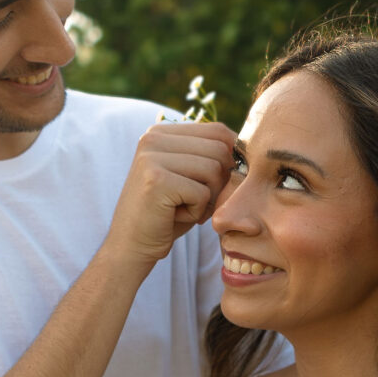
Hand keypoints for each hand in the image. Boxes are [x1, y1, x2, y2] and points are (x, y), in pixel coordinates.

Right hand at [105, 119, 235, 268]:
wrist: (131, 245)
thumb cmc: (168, 213)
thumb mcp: (189, 176)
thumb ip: (210, 155)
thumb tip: (246, 145)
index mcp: (161, 132)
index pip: (218, 131)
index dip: (229, 159)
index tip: (212, 184)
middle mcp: (153, 138)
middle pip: (219, 150)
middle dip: (218, 182)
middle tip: (195, 201)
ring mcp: (152, 157)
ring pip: (214, 171)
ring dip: (207, 198)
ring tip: (182, 207)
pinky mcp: (156, 180)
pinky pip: (202, 193)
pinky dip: (197, 212)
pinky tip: (174, 216)